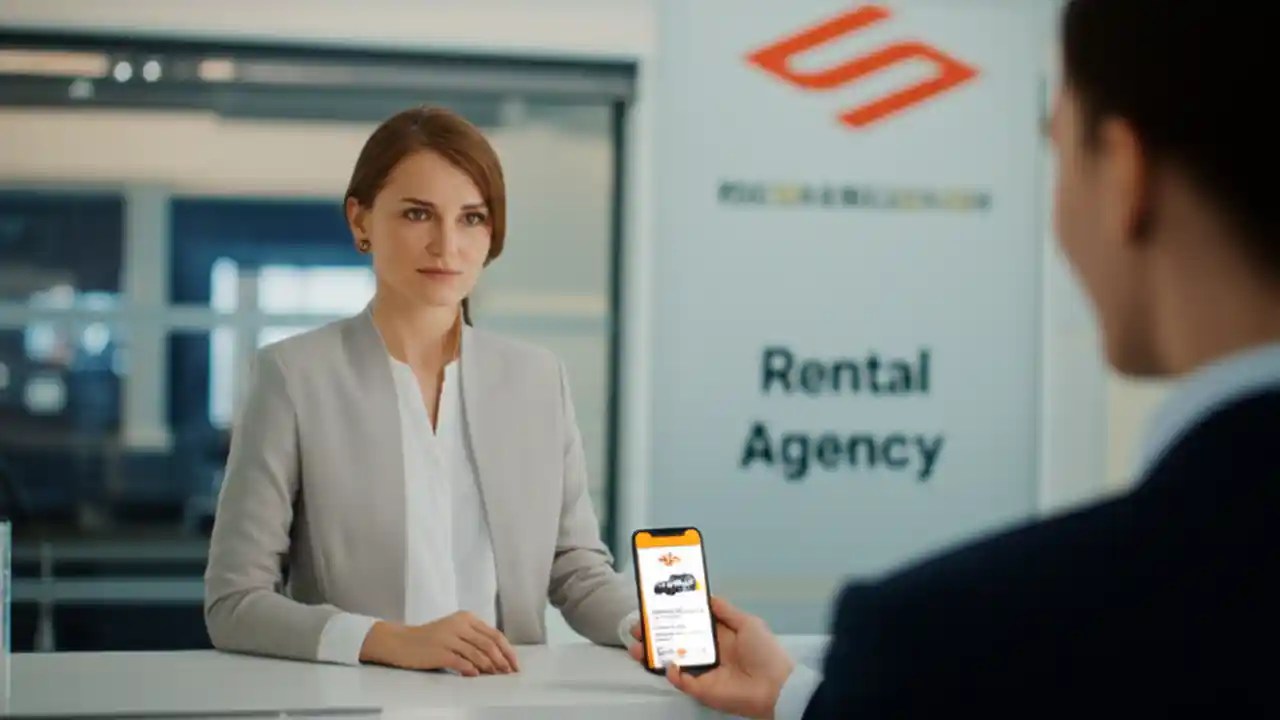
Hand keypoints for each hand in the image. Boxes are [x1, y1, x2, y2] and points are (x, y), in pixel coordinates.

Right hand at [360, 611, 519, 675]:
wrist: (401, 642)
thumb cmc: (429, 639)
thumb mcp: (454, 631)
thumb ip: (474, 639)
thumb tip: (497, 658)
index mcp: (466, 618)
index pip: (494, 634)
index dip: (507, 650)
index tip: (514, 663)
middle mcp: (459, 624)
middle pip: (489, 643)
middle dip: (502, 660)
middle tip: (508, 672)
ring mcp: (449, 637)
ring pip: (478, 653)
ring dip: (489, 667)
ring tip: (494, 676)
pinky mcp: (440, 651)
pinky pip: (462, 662)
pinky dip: (471, 670)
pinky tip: (474, 675)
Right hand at [628, 596, 793, 719]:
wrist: (776, 685)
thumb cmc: (764, 652)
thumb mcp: (746, 623)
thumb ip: (725, 611)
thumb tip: (706, 595)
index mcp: (717, 636)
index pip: (687, 624)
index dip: (671, 616)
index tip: (654, 608)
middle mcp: (706, 653)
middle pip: (673, 642)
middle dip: (654, 634)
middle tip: (638, 627)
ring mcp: (701, 671)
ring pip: (670, 661)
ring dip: (652, 653)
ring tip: (636, 646)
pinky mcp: (701, 688)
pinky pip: (681, 680)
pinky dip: (671, 673)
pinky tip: (666, 663)